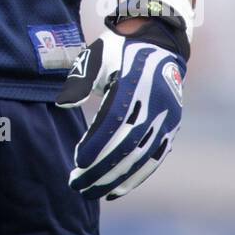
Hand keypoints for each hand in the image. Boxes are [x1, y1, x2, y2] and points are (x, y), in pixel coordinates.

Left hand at [55, 28, 184, 200]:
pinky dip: (136, 177)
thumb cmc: (118, 51)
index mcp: (135, 80)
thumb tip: (63, 105)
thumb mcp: (97, 56)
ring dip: (116, 178)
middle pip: (128, 144)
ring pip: (141, 156)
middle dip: (102, 168)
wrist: (157, 43)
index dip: (98, 143)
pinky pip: (154, 158)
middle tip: (77, 184)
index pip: (116, 120)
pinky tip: (115, 191)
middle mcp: (155, 101)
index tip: (79, 161)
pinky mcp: (171, 128)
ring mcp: (167, 116)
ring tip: (92, 192)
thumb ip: (81, 80)